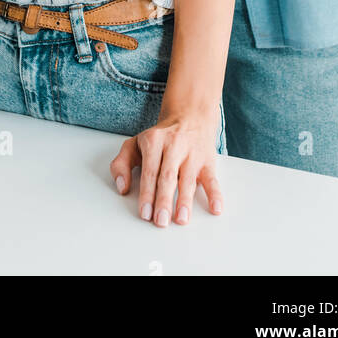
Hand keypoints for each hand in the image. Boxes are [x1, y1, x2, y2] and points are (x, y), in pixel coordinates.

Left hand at [110, 105, 222, 226]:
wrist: (190, 116)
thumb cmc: (160, 137)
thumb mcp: (135, 143)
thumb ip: (121, 164)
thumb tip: (122, 187)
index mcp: (153, 142)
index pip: (149, 171)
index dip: (147, 194)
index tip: (145, 213)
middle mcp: (174, 146)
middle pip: (168, 176)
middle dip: (164, 200)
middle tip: (160, 221)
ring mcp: (192, 154)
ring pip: (188, 179)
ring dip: (185, 201)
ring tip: (181, 219)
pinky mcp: (208, 161)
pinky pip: (212, 179)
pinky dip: (215, 194)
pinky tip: (215, 209)